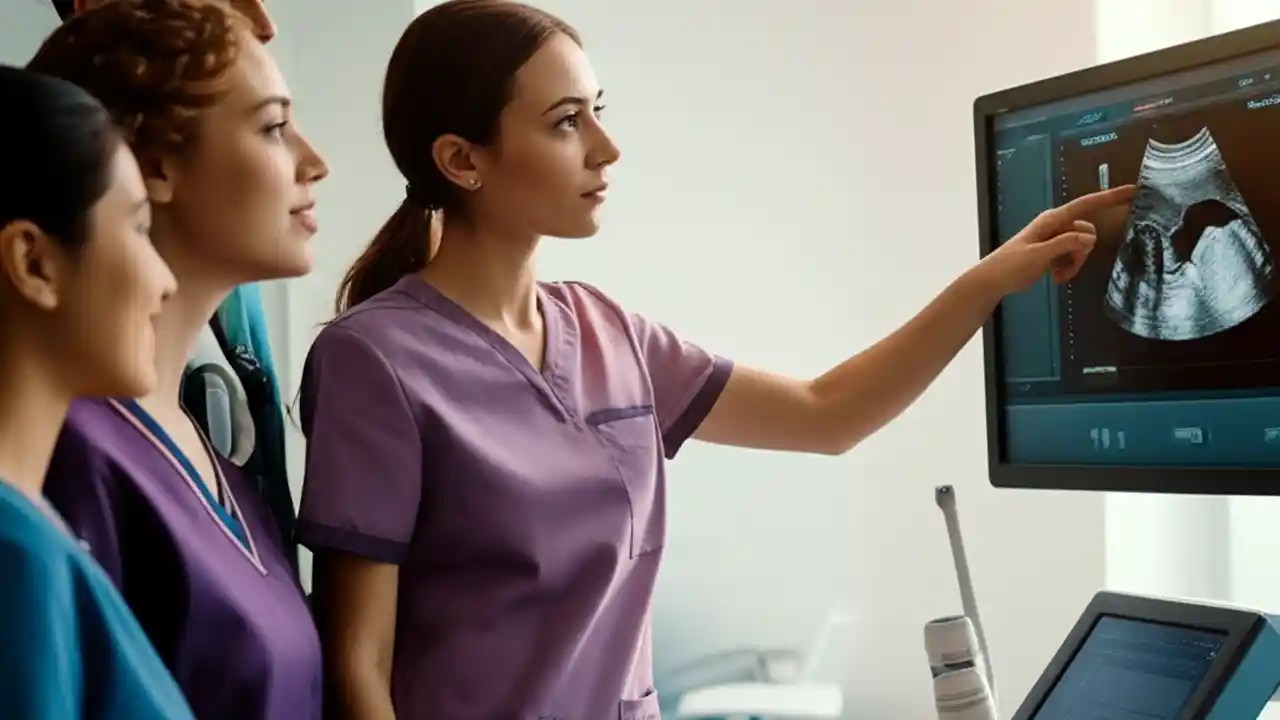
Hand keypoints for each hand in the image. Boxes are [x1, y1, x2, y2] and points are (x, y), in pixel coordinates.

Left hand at [975, 185, 1136, 296]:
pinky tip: (1056, 278)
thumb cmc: (1010, 265)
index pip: (1087, 204)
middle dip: (1082, 252)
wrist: (993, 281)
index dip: (1110, 197)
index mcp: (1052, 220)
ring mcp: (1054, 238)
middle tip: (1065, 267)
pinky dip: (1069, 268)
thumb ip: (1065, 244)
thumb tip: (1089, 238)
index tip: (1133, 191)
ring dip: (1074, 263)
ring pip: (1081, 247)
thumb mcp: (1039, 255)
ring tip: (1058, 275)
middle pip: (1087, 232)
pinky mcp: (1053, 251)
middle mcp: (1055, 225)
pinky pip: (1072, 256)